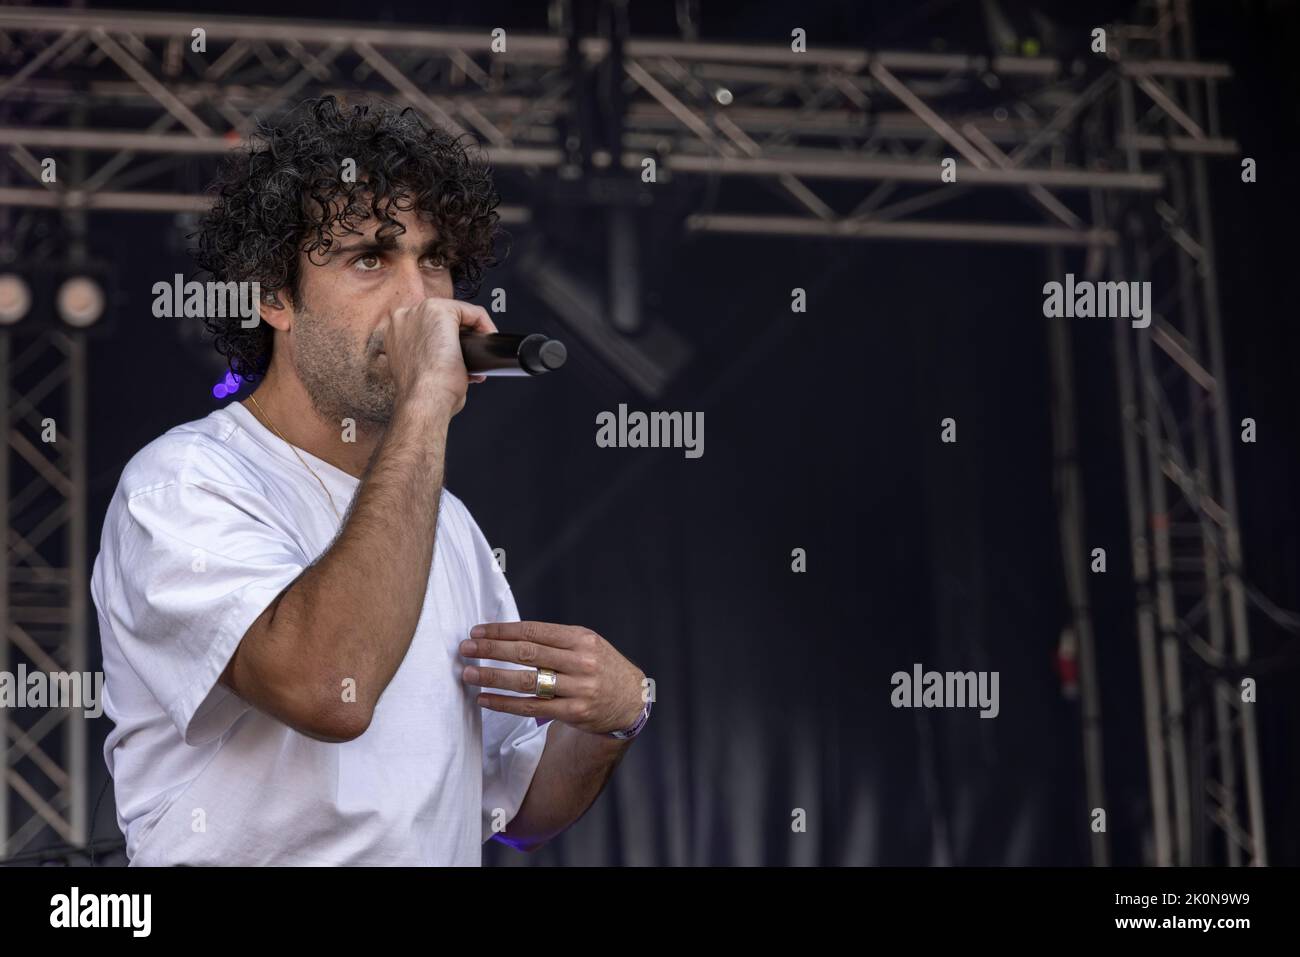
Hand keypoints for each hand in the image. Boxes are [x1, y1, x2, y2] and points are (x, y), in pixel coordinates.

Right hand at [372, 297, 496, 415]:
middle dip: (461, 336)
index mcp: (395, 335)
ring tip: (480, 352)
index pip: (428, 328)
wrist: (424, 399)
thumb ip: (426, 358)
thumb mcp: (419, 372)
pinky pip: (470, 310)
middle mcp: (403, 319)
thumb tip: (446, 358)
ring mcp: (418, 312)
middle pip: (442, 319)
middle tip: (473, 354)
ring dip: (472, 330)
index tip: (459, 356)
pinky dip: (484, 324)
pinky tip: (487, 339)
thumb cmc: (423, 394)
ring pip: (457, 313)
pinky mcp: (438, 311)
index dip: (448, 341)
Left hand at [459, 622, 647, 735]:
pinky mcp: (574, 712)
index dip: (502, 630)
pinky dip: (504, 704)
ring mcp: (579, 688)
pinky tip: (485, 699)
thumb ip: (555, 640)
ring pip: (526, 681)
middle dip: (491, 650)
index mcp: (581, 638)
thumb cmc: (600, 667)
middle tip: (465, 648)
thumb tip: (507, 636)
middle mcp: (581, 661)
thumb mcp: (586, 644)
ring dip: (493, 677)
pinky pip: (532, 707)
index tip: (477, 631)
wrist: (631, 700)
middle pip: (527, 653)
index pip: (533, 631)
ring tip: (468, 674)